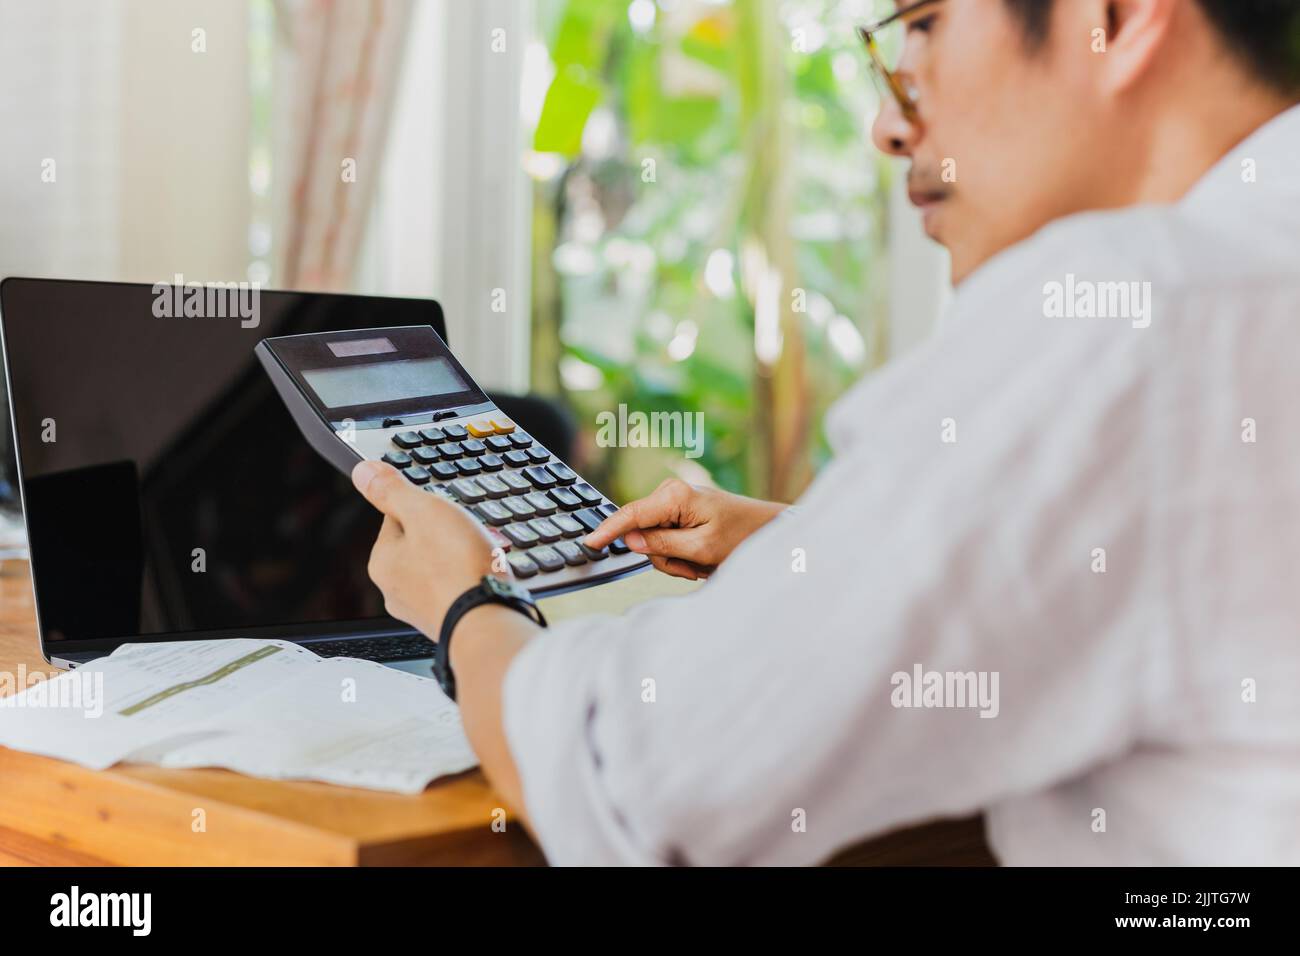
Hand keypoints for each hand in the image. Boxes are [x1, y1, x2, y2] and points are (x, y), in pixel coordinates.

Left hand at [352, 460, 496, 638]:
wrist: (487, 621)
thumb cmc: (456, 568)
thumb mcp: (424, 512)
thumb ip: (392, 490)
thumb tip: (363, 471)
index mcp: (382, 561)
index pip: (395, 517)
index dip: (424, 506)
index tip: (444, 508)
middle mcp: (394, 590)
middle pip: (420, 544)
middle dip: (446, 534)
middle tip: (468, 532)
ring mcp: (421, 610)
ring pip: (441, 567)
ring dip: (461, 557)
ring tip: (482, 554)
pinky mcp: (447, 620)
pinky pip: (457, 589)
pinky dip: (470, 579)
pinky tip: (485, 576)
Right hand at [583, 478, 784, 579]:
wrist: (767, 530)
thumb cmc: (741, 536)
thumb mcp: (701, 548)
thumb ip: (662, 544)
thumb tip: (629, 540)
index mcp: (675, 495)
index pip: (630, 515)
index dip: (608, 531)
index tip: (589, 543)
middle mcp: (670, 494)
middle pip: (641, 536)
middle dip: (665, 557)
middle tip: (695, 566)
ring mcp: (674, 504)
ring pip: (652, 544)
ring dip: (676, 560)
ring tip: (703, 562)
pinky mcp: (678, 514)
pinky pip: (664, 541)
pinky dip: (681, 556)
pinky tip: (702, 557)